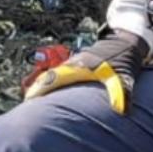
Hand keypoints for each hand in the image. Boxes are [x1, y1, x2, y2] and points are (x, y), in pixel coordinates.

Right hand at [23, 31, 145, 113]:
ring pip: (53, 74)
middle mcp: (72, 65)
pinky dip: (53, 82)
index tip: (29, 99)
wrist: (126, 40)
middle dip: (36, 88)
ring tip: (34, 98)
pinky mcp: (78, 64)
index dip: (40, 89)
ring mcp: (74, 63)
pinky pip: (60, 73)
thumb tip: (122, 111)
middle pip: (48, 77)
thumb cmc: (122, 58)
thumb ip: (121, 94)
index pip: (53, 79)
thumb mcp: (123, 77)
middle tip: (27, 101)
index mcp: (78, 68)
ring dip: (43, 85)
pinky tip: (52, 90)